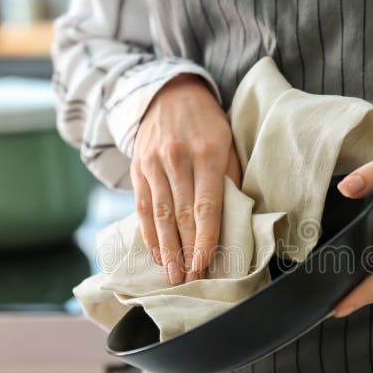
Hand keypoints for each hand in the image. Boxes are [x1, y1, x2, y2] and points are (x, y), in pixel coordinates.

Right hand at [132, 74, 241, 283]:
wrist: (169, 92)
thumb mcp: (228, 142)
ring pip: (160, 215)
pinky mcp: (138, 169)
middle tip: (191, 280)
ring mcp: (153, 164)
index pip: (206, 205)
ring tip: (174, 275)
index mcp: (207, 153)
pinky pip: (143, 208)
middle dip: (187, 252)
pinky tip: (157, 255)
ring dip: (167, 250)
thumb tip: (234, 218)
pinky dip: (150, 235)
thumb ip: (230, 178)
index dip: (205, 238)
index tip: (205, 263)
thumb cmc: (207, 123)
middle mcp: (177, 159)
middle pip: (182, 215)